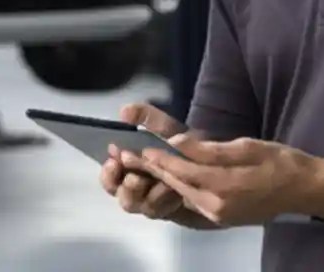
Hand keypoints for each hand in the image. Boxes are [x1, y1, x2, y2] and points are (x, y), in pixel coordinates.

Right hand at [99, 103, 185, 219]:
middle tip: (136, 177)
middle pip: (123, 197)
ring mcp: (155, 202)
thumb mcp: (166, 127)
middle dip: (128, 188)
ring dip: (150, 195)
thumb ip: (146, 117)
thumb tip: (124, 111)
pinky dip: (168, 199)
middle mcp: (138, 189)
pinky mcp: (171, 212)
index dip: (109, 174)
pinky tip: (177, 189)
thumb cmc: (182, 144)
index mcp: (128, 169)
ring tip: (162, 181)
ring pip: (144, 207)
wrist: (214, 163)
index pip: (109, 177)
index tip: (115, 163)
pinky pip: (164, 211)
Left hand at [129, 136, 318, 227]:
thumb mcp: (247, 146)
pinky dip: (177, 187)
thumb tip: (178, 143)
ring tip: (139, 163)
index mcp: (224, 186)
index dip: (155, 158)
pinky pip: (193, 200)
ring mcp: (218, 215)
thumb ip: (209, 149)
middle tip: (125, 155)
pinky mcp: (221, 218)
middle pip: (175, 184)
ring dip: (160, 178)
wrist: (305, 190)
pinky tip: (166, 176)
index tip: (133, 147)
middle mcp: (217, 205)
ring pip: (182, 193)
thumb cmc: (280, 161)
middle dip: (150, 169)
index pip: (179, 170)